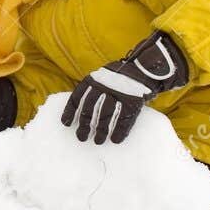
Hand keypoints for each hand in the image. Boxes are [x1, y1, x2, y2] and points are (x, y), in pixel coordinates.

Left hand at [63, 32, 188, 145]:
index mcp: (93, 80)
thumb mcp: (101, 77)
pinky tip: (116, 140)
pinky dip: (120, 131)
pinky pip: (124, 119)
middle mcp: (103, 87)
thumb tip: (79, 111)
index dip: (70, 112)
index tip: (65, 124)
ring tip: (97, 141)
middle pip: (90, 109)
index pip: (77, 98)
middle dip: (84, 125)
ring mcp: (118, 94)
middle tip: (81, 137)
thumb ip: (92, 90)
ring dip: (101, 131)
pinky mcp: (133, 101)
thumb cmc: (118, 76)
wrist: (143, 68)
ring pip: (106, 116)